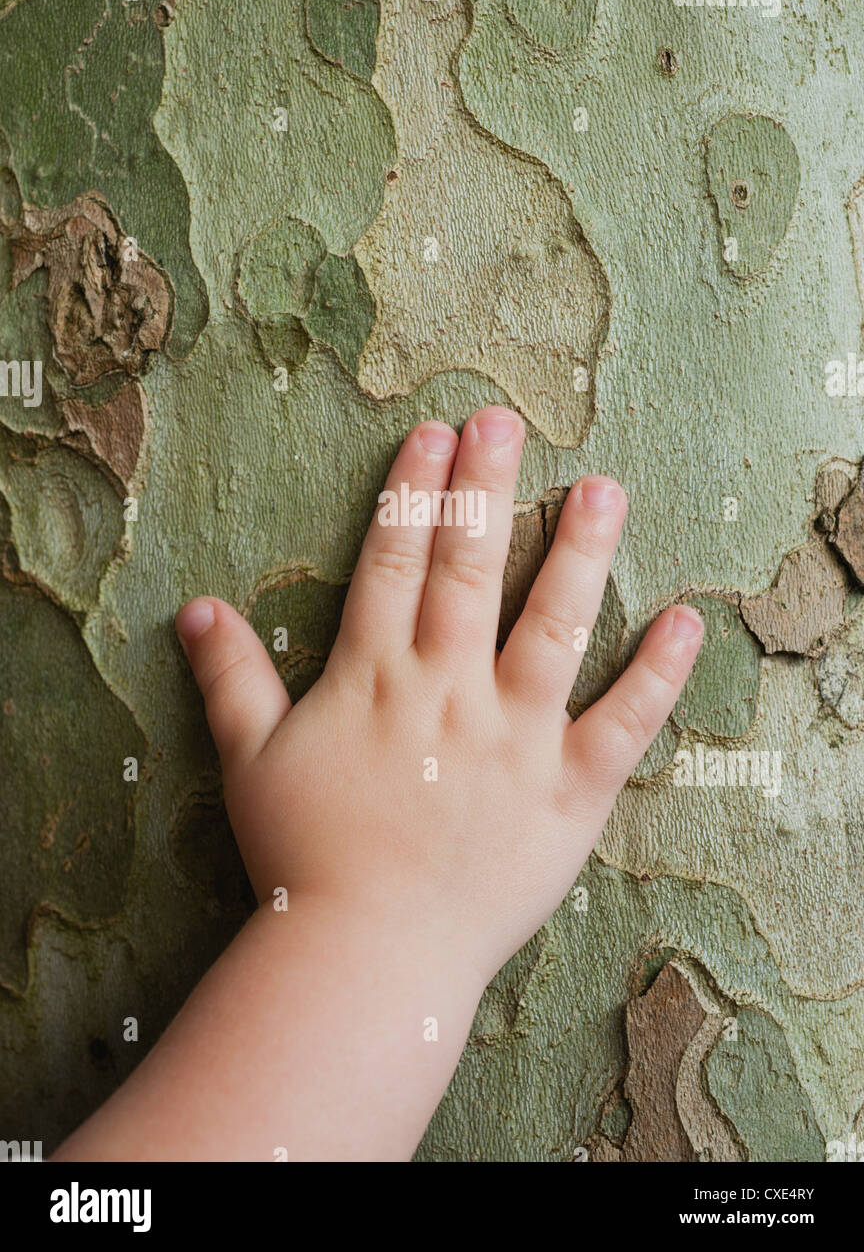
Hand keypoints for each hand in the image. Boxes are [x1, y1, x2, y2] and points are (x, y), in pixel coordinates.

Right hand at [176, 407, 702, 985]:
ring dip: (580, 551)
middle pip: (471, 569)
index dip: (414, 493)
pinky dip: (659, 674)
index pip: (396, 561)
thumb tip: (196, 607)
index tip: (435, 434)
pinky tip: (686, 620)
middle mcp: (451, 691)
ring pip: (555, 625)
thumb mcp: (250, 762)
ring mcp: (517, 738)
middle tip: (505, 420)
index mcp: (376, 677)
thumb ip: (230, 679)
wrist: (368, 958)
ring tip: (602, 487)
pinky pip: (623, 724)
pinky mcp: (570, 792)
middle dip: (485, 488)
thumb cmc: (304, 859)